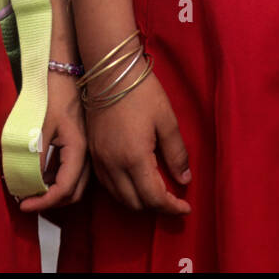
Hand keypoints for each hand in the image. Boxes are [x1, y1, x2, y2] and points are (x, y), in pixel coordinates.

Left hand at [18, 71, 88, 212]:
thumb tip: (28, 182)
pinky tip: (38, 175)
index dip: (43, 202)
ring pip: (73, 184)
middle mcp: (86, 154)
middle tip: (26, 201)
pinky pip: (70, 170)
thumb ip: (35, 156)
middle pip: (72, 193)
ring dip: (53, 192)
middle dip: (50, 202)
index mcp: (79, 150)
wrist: (65, 70)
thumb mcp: (41, 125)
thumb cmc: (53, 93)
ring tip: (29, 190)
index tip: (23, 205)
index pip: (63, 190)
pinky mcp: (79, 144)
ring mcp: (85, 149)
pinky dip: (55, 179)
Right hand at [87, 69, 190, 214]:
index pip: (153, 198)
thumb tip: (184, 179)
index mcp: (133, 158)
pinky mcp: (93, 151)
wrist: (110, 70)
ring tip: (155, 192)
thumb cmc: (141, 91)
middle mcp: (113, 164)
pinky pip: (106, 183)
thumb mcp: (166, 120)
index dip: (171, 207)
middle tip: (172, 200)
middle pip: (134, 203)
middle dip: (155, 207)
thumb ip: (177, 153)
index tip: (185, 208)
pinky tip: (134, 181)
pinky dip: (122, 190)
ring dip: (138, 201)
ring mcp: (99, 158)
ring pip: (118, 196)